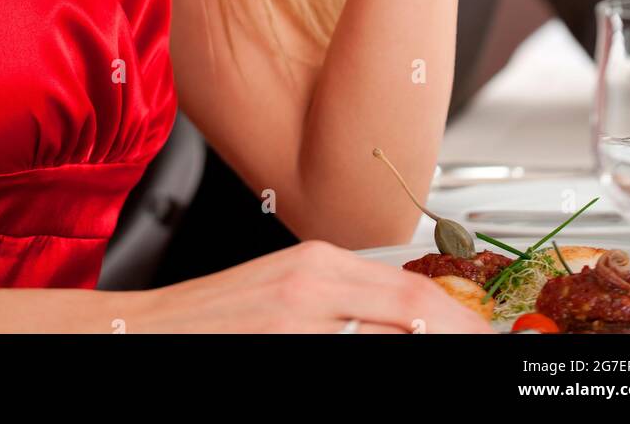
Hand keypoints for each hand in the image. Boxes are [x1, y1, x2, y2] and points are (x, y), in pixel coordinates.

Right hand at [117, 240, 495, 333]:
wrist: (138, 333)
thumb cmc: (212, 320)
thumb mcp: (285, 292)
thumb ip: (344, 296)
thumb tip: (411, 316)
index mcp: (315, 265)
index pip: (413, 293)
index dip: (463, 321)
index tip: (491, 336)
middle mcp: (309, 291)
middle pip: (412, 317)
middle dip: (457, 338)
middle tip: (489, 351)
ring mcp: (293, 328)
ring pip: (387, 340)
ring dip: (424, 350)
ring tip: (452, 356)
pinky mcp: (277, 355)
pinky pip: (344, 360)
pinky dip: (382, 362)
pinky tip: (395, 362)